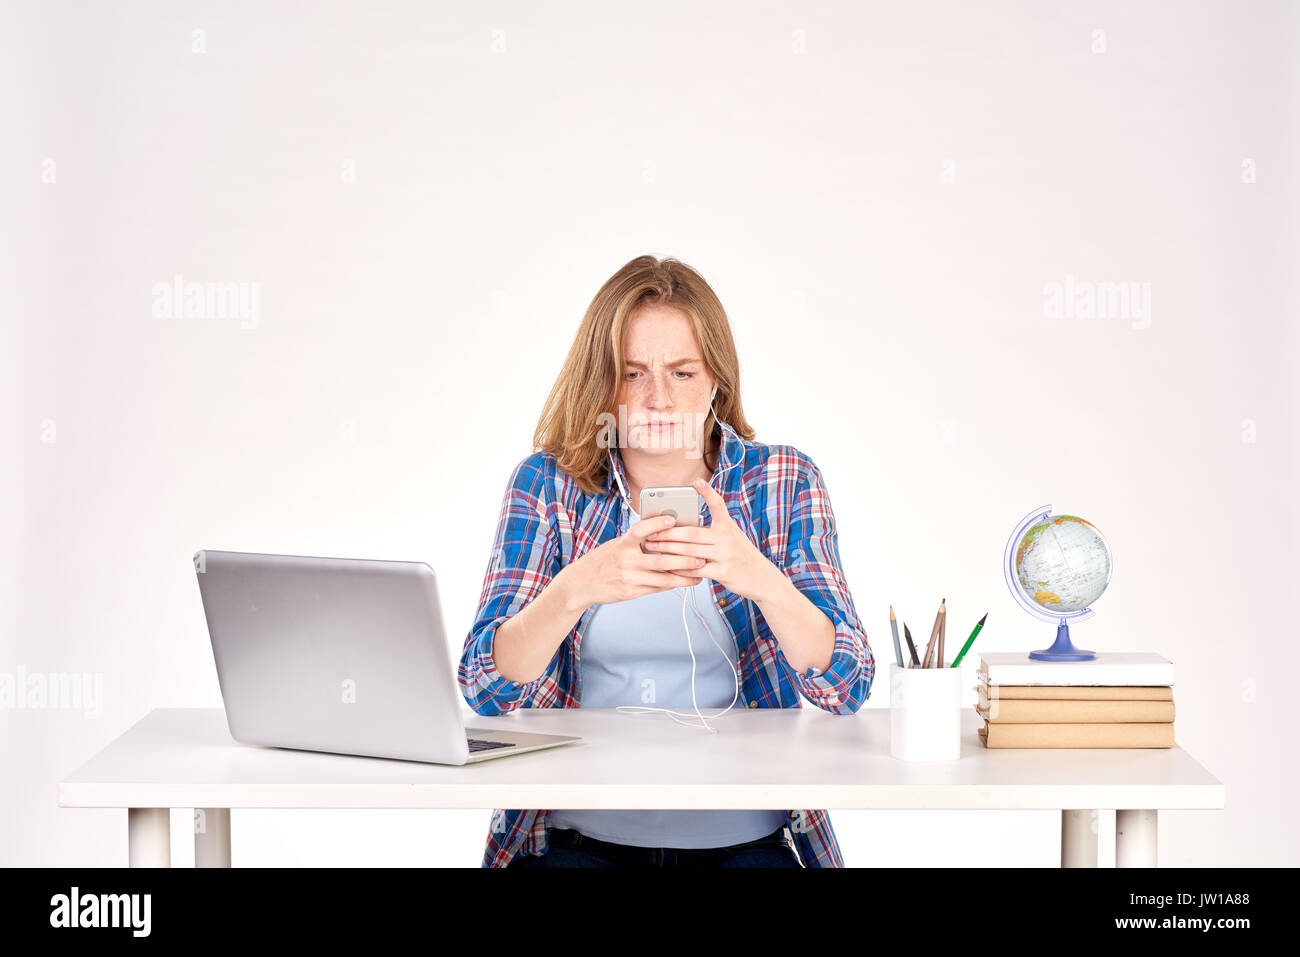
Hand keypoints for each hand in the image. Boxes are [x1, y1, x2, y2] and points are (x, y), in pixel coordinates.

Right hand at [564, 513, 704, 606]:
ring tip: (699, 574)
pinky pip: (655, 588)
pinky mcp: (630, 592)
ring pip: (662, 578)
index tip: (672, 520)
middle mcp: (625, 560)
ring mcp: (628, 578)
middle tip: (701, 557)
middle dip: (683, 559)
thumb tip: (665, 533)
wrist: (581, 583)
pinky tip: (684, 582)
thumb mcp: (616, 545)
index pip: (640, 530)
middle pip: (660, 559)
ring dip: (683, 576)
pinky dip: (671, 584)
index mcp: (622, 543)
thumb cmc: (603, 560)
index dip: (656, 524)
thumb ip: (637, 542)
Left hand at [641, 477, 778, 602]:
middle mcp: (727, 538)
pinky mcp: (723, 572)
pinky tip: (668, 568)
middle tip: (651, 532)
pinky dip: (680, 569)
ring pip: (690, 551)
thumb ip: (712, 532)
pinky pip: (696, 570)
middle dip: (668, 533)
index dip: (707, 492)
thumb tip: (683, 528)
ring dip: (668, 550)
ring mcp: (725, 555)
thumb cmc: (741, 556)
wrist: (762, 578)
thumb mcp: (733, 537)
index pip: (717, 505)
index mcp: (728, 526)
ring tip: (652, 548)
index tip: (696, 481)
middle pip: (691, 533)